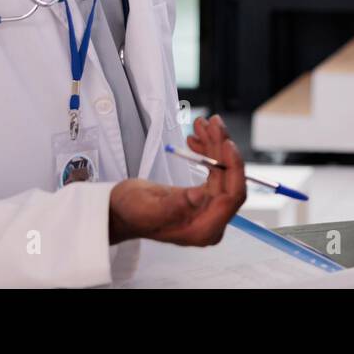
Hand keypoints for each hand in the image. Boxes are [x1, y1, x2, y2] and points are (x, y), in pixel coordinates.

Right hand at [107, 115, 246, 245]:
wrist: (120, 211)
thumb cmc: (130, 213)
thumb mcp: (148, 208)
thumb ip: (174, 206)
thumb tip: (200, 195)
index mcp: (203, 230)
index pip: (232, 197)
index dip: (234, 169)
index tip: (226, 143)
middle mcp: (211, 220)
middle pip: (230, 179)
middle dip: (222, 147)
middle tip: (212, 123)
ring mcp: (209, 206)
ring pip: (223, 169)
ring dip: (215, 143)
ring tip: (201, 123)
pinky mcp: (204, 194)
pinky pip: (214, 168)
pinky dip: (207, 150)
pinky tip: (195, 137)